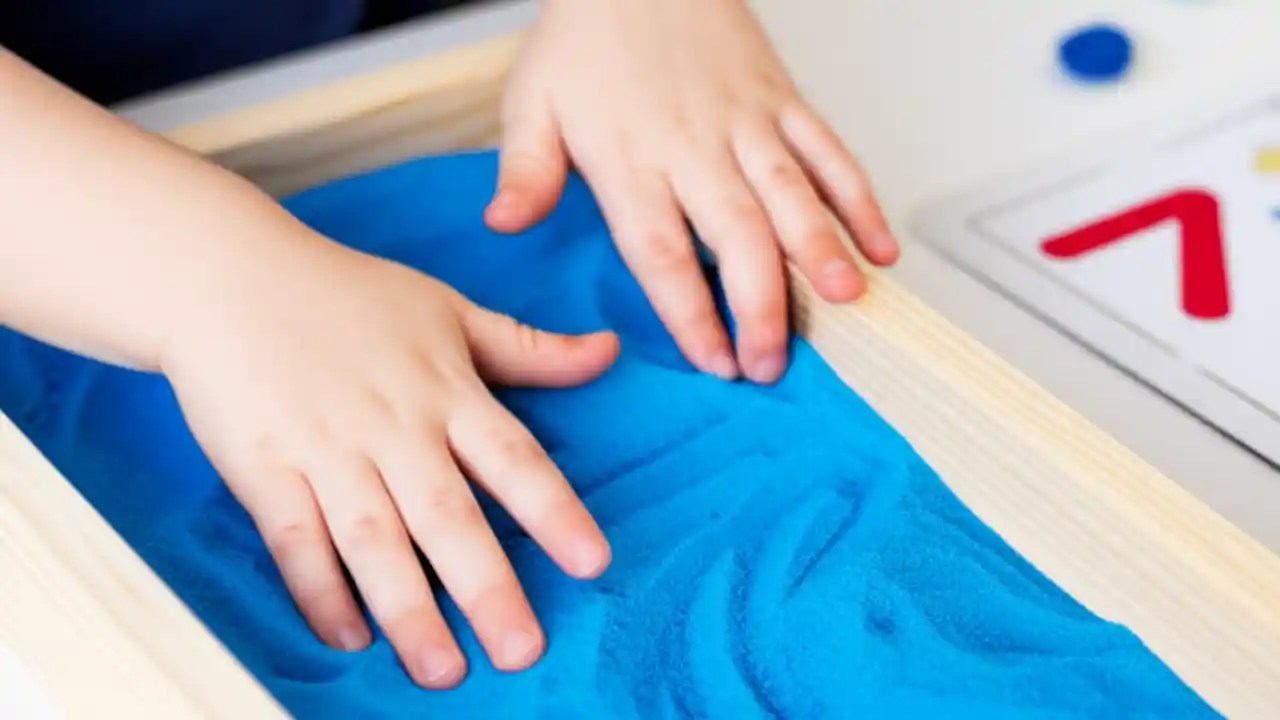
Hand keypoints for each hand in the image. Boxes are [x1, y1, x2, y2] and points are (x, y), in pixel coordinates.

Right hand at [160, 237, 618, 687]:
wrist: (230, 277)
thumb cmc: (349, 295)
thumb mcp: (449, 310)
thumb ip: (529, 348)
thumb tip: (610, 352)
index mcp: (446, 391)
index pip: (513, 459)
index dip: (555, 512)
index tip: (593, 563)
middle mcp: (393, 427)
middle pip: (448, 516)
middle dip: (486, 586)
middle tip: (521, 650)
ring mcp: (326, 449)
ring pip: (374, 540)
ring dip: (408, 609)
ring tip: (442, 669)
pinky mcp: (264, 467)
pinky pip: (295, 539)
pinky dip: (319, 589)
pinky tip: (348, 637)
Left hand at [486, 0, 898, 383]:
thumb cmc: (587, 39)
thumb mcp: (533, 101)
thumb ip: (525, 170)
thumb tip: (503, 225)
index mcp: (630, 158)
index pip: (662, 251)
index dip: (691, 313)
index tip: (713, 363)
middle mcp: (695, 147)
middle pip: (736, 235)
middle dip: (759, 305)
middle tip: (774, 363)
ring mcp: (748, 123)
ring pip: (792, 194)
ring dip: (821, 250)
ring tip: (845, 301)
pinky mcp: (784, 101)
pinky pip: (830, 152)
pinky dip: (859, 199)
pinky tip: (880, 249)